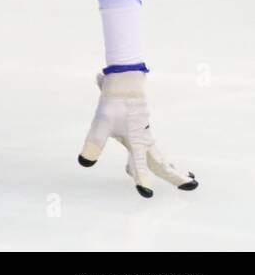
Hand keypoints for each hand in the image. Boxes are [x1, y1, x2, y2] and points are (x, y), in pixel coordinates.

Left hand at [78, 70, 197, 196]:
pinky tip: (153, 158)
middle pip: (161, 161)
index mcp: (137, 140)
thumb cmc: (114, 102)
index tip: (146, 193)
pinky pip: (150, 146)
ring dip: (166, 166)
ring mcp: (144, 132)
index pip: (140, 164)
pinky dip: (156, 156)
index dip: (142, 179)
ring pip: (157, 153)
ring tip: (175, 174)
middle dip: (173, 175)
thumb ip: (94, 143)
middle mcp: (144, 138)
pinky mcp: (141, 126)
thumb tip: (85, 162)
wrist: (124, 80)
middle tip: (190, 186)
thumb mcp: (101, 123)